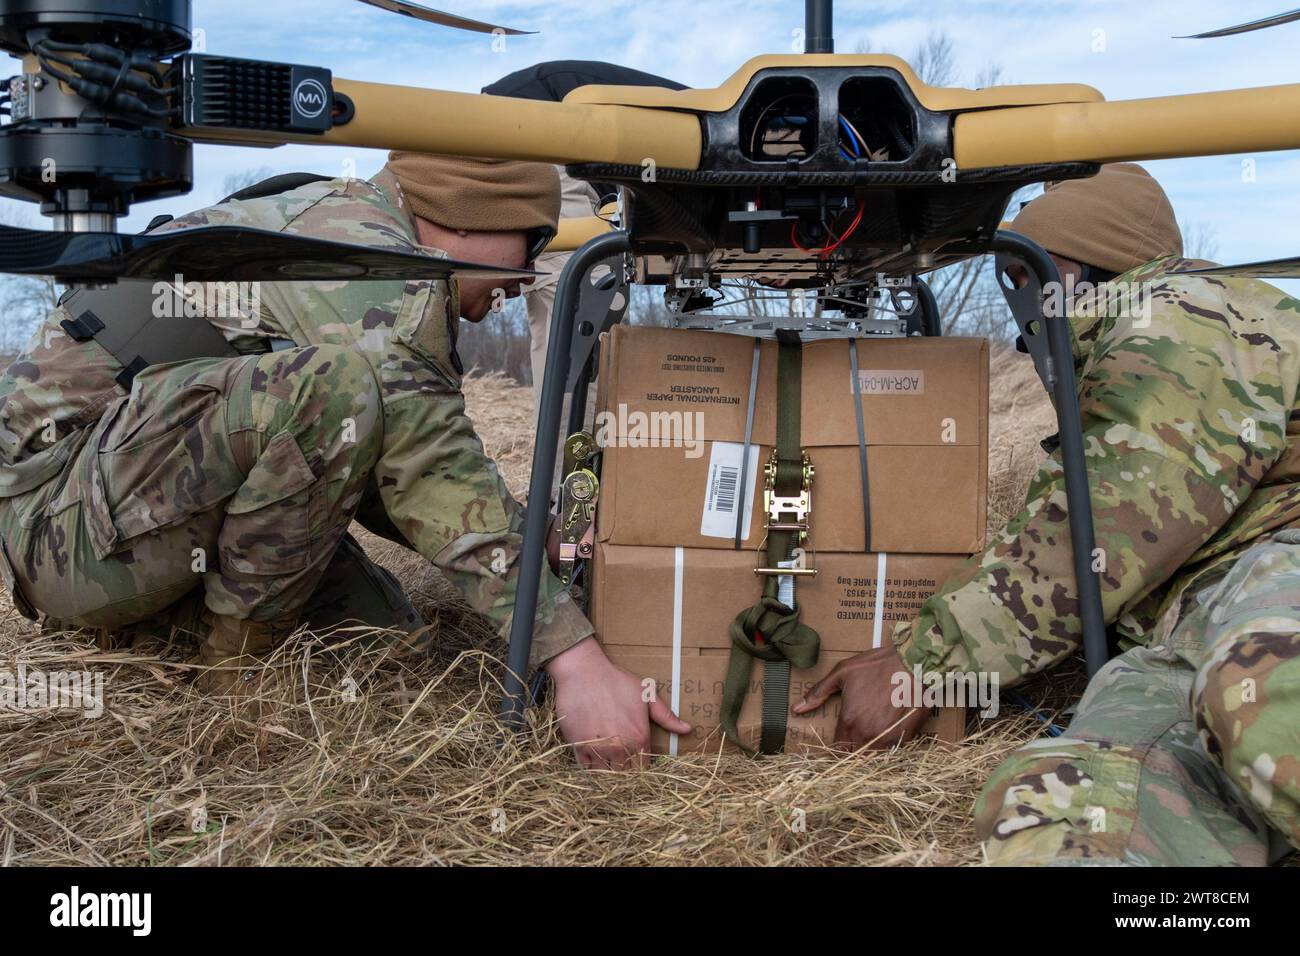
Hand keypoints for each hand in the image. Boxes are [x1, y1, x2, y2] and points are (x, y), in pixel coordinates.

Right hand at [544, 637, 691, 768]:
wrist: (583, 671)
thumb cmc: (616, 681)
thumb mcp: (646, 695)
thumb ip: (666, 716)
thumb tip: (688, 729)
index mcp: (639, 738)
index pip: (644, 770)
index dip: (641, 770)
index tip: (637, 766)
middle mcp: (620, 748)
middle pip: (625, 777)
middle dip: (625, 775)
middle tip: (622, 767)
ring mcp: (598, 749)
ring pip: (605, 776)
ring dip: (607, 773)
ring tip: (608, 765)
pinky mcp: (578, 747)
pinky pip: (586, 770)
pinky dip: (590, 768)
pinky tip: (593, 760)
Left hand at [792, 644, 927, 751]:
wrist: (915, 664)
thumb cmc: (877, 665)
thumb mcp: (843, 672)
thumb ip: (818, 692)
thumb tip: (796, 709)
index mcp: (849, 721)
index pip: (837, 750)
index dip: (834, 751)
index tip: (835, 747)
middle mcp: (867, 735)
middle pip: (854, 758)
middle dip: (850, 755)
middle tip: (850, 747)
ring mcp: (887, 739)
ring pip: (872, 759)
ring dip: (868, 755)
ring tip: (867, 744)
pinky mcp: (905, 738)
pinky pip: (891, 753)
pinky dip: (886, 750)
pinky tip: (885, 738)